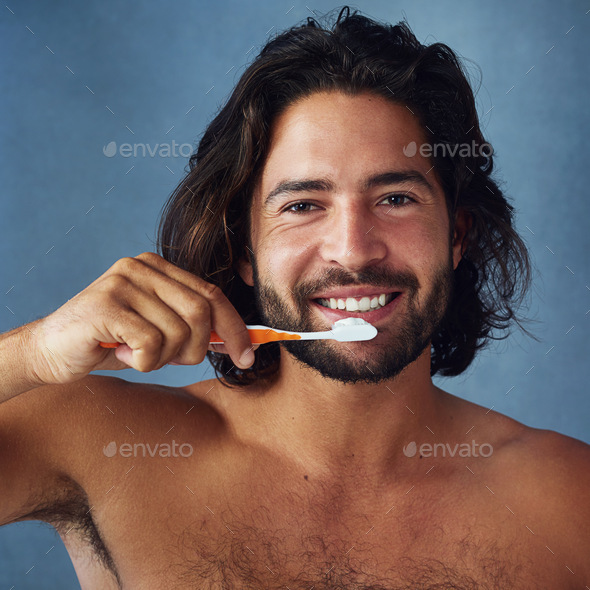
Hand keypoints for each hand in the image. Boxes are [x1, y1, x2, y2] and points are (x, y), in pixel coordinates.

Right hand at [29, 252, 253, 383]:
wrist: (53, 351)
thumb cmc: (112, 342)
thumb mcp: (160, 331)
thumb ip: (193, 327)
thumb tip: (238, 340)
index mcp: (159, 268)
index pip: (213, 294)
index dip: (235, 327)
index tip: (247, 356)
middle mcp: (142, 267)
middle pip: (201, 312)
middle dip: (195, 348)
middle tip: (169, 359)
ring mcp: (122, 282)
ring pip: (177, 332)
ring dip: (163, 358)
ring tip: (137, 354)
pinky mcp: (106, 304)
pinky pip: (151, 344)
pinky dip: (143, 362)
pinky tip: (122, 354)